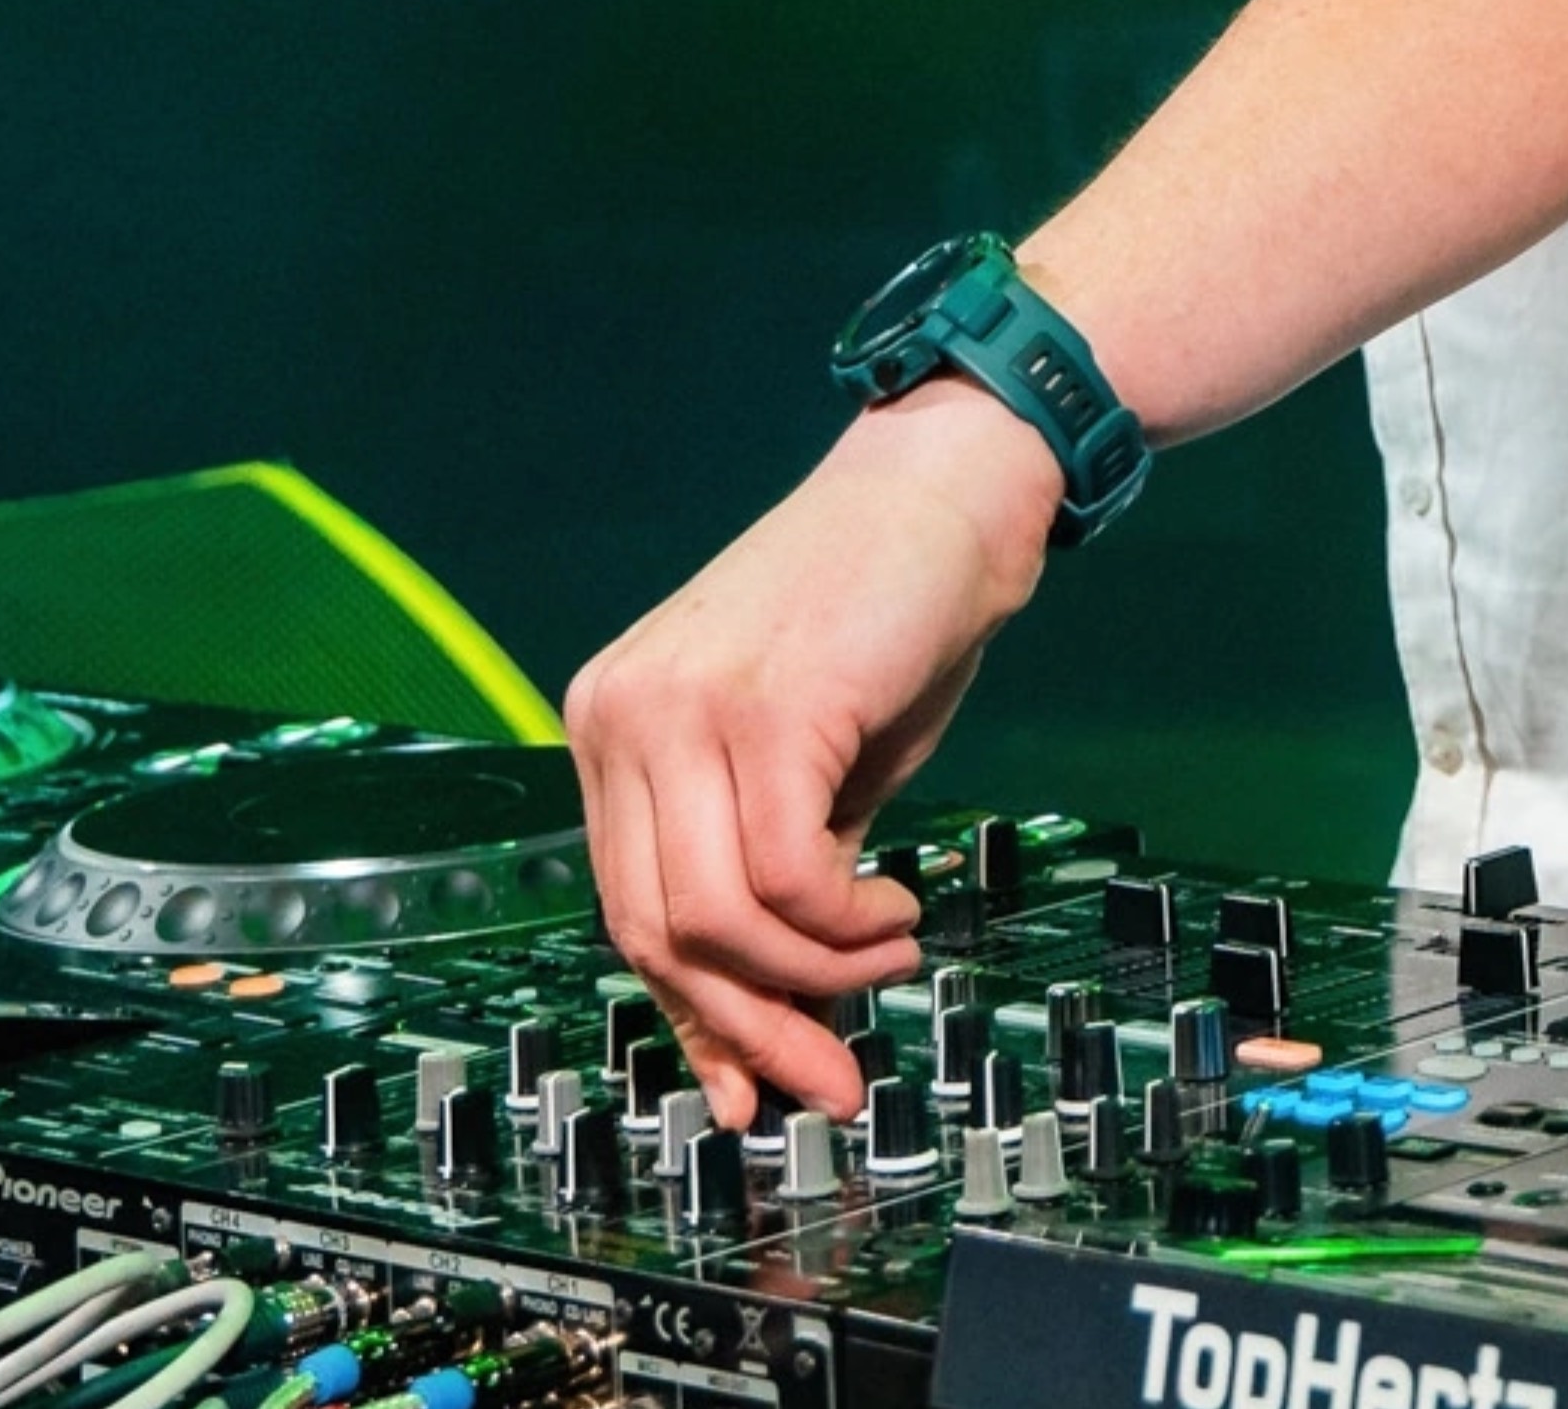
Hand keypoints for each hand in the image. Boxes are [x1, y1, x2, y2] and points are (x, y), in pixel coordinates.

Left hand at [562, 385, 1055, 1123]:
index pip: (626, 907)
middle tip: (833, 1076)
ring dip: (814, 972)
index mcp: (613, 723)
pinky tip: (895, 907)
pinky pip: (785, 876)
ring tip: (888, 951)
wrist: (955, 482)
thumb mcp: (810, 762)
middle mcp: (620, 714)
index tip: (755, 1086)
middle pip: (653, 930)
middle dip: (750, 1025)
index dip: (694, 1014)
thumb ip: (772, 867)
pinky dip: (844, 922)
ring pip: (715, 918)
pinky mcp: (763, 709)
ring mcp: (681, 708)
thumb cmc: (891, 613)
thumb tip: (776, 1014)